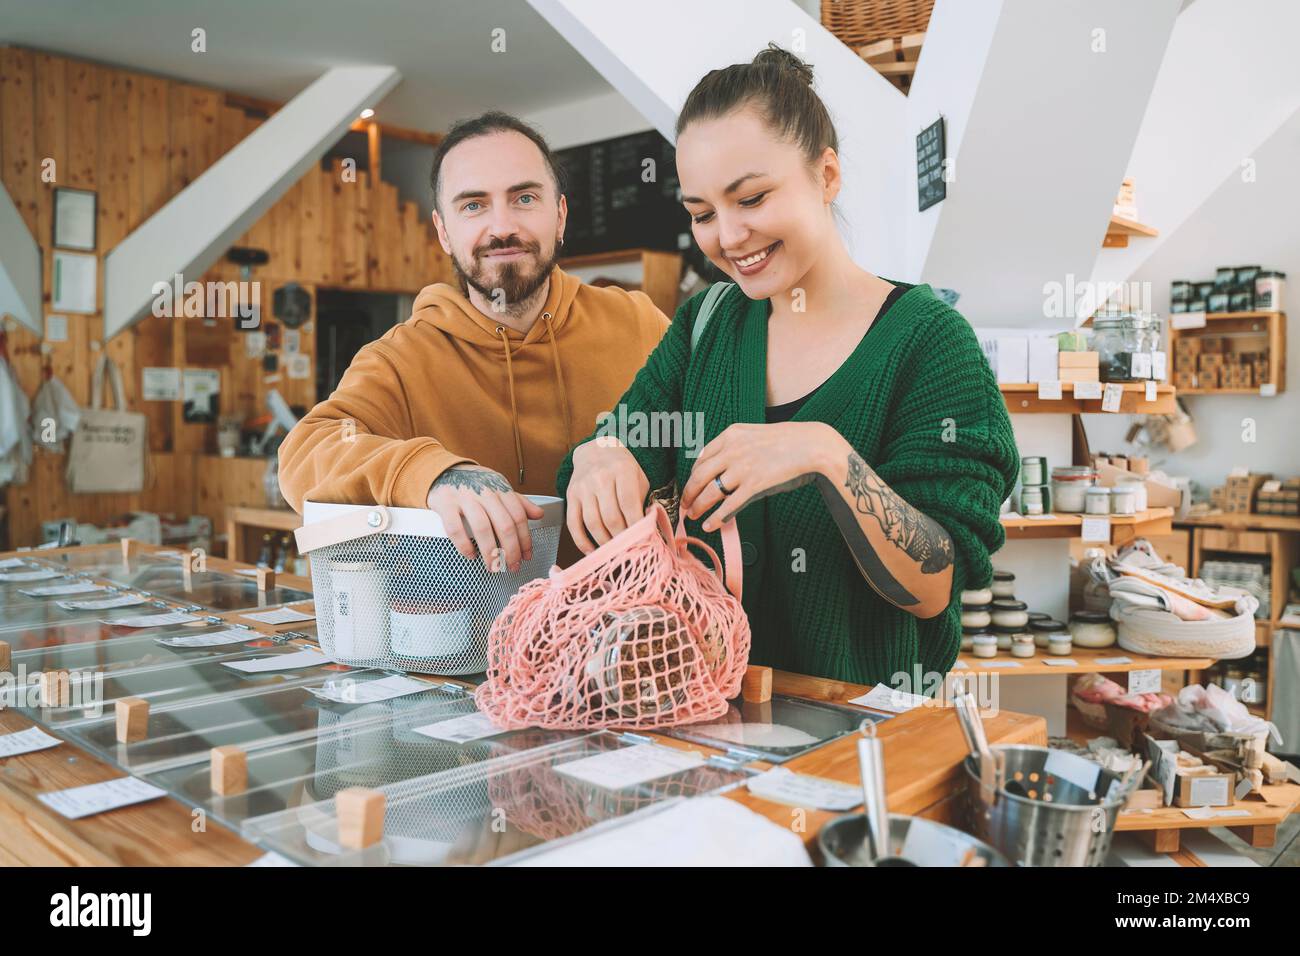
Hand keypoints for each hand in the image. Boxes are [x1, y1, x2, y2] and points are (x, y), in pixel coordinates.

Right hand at [426, 465, 543, 571]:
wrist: (444, 470)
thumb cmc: (475, 484)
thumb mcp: (499, 487)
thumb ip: (518, 502)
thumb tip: (539, 515)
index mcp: (500, 489)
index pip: (518, 516)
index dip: (525, 539)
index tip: (526, 556)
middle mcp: (484, 492)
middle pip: (504, 525)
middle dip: (511, 550)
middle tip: (512, 566)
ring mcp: (464, 498)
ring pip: (482, 528)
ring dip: (490, 552)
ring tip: (493, 566)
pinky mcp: (445, 504)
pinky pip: (455, 528)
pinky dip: (464, 545)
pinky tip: (470, 555)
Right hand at [565, 440, 649, 553]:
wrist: (596, 451)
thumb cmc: (623, 469)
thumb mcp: (638, 478)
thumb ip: (642, 501)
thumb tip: (644, 531)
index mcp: (622, 470)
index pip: (628, 504)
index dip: (635, 526)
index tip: (642, 540)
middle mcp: (600, 477)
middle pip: (610, 517)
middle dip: (621, 538)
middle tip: (629, 549)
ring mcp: (583, 487)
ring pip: (592, 523)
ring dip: (604, 542)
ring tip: (614, 551)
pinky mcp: (570, 496)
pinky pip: (573, 524)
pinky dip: (582, 542)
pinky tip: (592, 551)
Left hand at [681, 422, 843, 531]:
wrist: (811, 445)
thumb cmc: (787, 443)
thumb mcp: (755, 437)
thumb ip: (735, 450)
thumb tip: (720, 474)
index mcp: (731, 435)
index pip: (701, 458)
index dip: (692, 476)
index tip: (690, 486)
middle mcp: (732, 450)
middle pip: (699, 476)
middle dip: (688, 493)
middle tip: (685, 505)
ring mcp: (742, 468)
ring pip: (710, 492)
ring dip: (698, 507)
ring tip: (694, 516)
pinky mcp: (754, 485)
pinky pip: (728, 506)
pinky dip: (716, 518)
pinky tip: (710, 525)